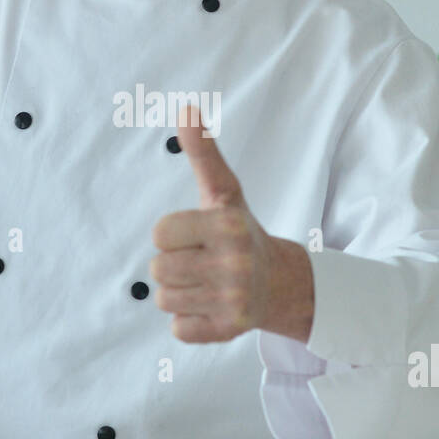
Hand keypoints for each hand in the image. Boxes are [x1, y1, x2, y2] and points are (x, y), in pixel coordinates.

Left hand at [150, 106, 314, 343]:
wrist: (281, 283)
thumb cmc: (239, 232)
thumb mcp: (224, 192)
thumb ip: (203, 153)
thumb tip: (186, 108)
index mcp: (227, 226)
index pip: (160, 234)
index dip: (172, 235)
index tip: (195, 235)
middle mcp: (233, 263)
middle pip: (158, 269)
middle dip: (173, 265)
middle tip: (201, 261)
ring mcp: (232, 299)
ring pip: (164, 299)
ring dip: (179, 292)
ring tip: (205, 282)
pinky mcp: (229, 330)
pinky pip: (178, 328)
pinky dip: (189, 320)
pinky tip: (210, 305)